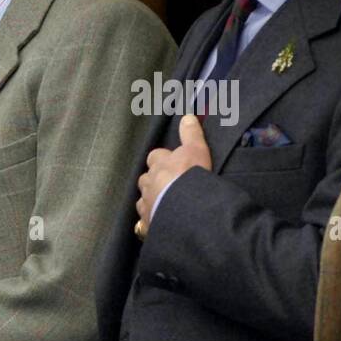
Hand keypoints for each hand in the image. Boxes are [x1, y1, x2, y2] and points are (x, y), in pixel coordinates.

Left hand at [136, 115, 211, 230]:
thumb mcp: (196, 150)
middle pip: (146, 178)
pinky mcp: (147, 223)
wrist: (187, 208)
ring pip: (143, 199)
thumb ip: (191, 134)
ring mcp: (146, 204)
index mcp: (159, 164)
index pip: (155, 157)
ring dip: (151, 199)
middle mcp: (148, 183)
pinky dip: (150, 220)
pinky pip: (144, 221)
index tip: (171, 163)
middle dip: (153, 180)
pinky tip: (158, 221)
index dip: (162, 160)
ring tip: (163, 203)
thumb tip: (187, 116)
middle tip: (167, 184)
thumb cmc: (192, 176)